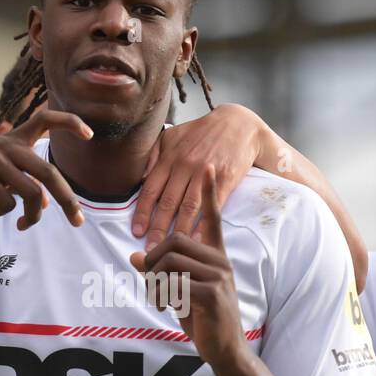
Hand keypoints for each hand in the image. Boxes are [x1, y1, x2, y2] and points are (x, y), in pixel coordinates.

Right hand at [0, 106, 91, 229]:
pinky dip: (1, 213)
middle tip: (77, 222)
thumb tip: (44, 204)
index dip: (69, 123)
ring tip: (21, 226)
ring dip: (31, 217)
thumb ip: (22, 183)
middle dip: (68, 200)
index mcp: (12, 140)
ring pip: (31, 194)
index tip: (89, 134)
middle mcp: (6, 146)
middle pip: (48, 173)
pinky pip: (6, 205)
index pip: (44, 120)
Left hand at [130, 172, 245, 365]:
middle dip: (153, 260)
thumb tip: (135, 256)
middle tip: (151, 283)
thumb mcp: (178, 291)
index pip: (212, 218)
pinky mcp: (212, 294)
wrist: (225, 349)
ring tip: (158, 300)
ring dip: (154, 282)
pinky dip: (161, 296)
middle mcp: (219, 261)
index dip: (208, 193)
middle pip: (174, 241)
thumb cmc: (203, 318)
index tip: (206, 166)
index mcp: (215, 256)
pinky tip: (166, 309)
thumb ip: (161, 272)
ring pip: (170, 262)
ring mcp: (218, 277)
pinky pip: (174, 283)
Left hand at [132, 104, 263, 245]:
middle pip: (168, 202)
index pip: (151, 189)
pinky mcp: (226, 179)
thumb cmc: (202, 132)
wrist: (239, 125)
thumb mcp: (173, 135)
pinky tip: (195, 238)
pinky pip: (212, 205)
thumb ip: (154, 154)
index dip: (142, 212)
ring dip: (177, 230)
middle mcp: (185, 166)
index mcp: (170, 158)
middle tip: (149, 250)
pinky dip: (203, 222)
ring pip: (188, 206)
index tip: (136, 231)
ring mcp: (205, 173)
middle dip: (157, 228)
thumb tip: (140, 177)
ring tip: (169, 248)